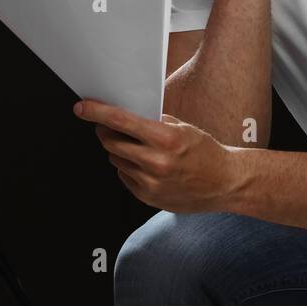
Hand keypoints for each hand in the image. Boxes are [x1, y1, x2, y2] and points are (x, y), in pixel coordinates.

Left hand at [74, 99, 244, 213]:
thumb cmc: (206, 152)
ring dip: (119, 150)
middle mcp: (156, 162)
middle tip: (108, 126)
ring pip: (115, 159)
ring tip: (138, 148)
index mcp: (166, 139)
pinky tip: (144, 164)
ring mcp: (150, 183)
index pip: (121, 121)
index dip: (97, 112)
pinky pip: (124, 176)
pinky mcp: (148, 197)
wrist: (224, 182)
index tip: (82, 107)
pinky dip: (128, 167)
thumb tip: (125, 115)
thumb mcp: (183, 128)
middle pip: (111, 142)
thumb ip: (154, 122)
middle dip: (105, 131)